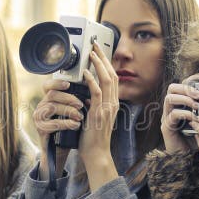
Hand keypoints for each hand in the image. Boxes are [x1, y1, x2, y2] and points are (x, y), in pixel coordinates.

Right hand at [33, 79, 83, 179]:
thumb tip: (92, 86)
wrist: (62, 149)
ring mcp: (39, 118)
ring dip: (68, 110)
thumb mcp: (74, 112)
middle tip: (81, 105)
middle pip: (52, 95)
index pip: (48, 86)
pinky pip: (53, 123)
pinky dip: (66, 123)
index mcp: (49, 99)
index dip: (57, 83)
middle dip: (68, 98)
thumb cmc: (70, 128)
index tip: (69, 84)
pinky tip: (76, 125)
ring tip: (80, 117)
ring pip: (52, 107)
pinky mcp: (40, 129)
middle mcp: (41, 106)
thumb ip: (77, 100)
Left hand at [78, 42, 118, 189]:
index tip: (98, 51)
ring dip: (98, 64)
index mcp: (112, 103)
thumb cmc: (92, 137)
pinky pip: (97, 93)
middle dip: (103, 58)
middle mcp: (113, 103)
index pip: (112, 77)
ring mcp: (108, 108)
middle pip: (112, 74)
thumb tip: (86, 94)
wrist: (96, 154)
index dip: (106, 63)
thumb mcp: (94, 116)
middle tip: (94, 45)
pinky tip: (86, 72)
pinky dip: (92, 80)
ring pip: (107, 80)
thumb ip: (93, 104)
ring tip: (91, 53)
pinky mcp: (99, 113)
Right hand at [160, 73, 198, 153]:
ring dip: (185, 99)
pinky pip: (173, 115)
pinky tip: (195, 118)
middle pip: (172, 87)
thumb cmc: (195, 139)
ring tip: (198, 105)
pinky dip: (185, 114)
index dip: (193, 78)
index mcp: (181, 104)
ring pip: (169, 98)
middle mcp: (172, 108)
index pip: (183, 84)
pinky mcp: (166, 127)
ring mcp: (167, 117)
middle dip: (187, 88)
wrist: (186, 158)